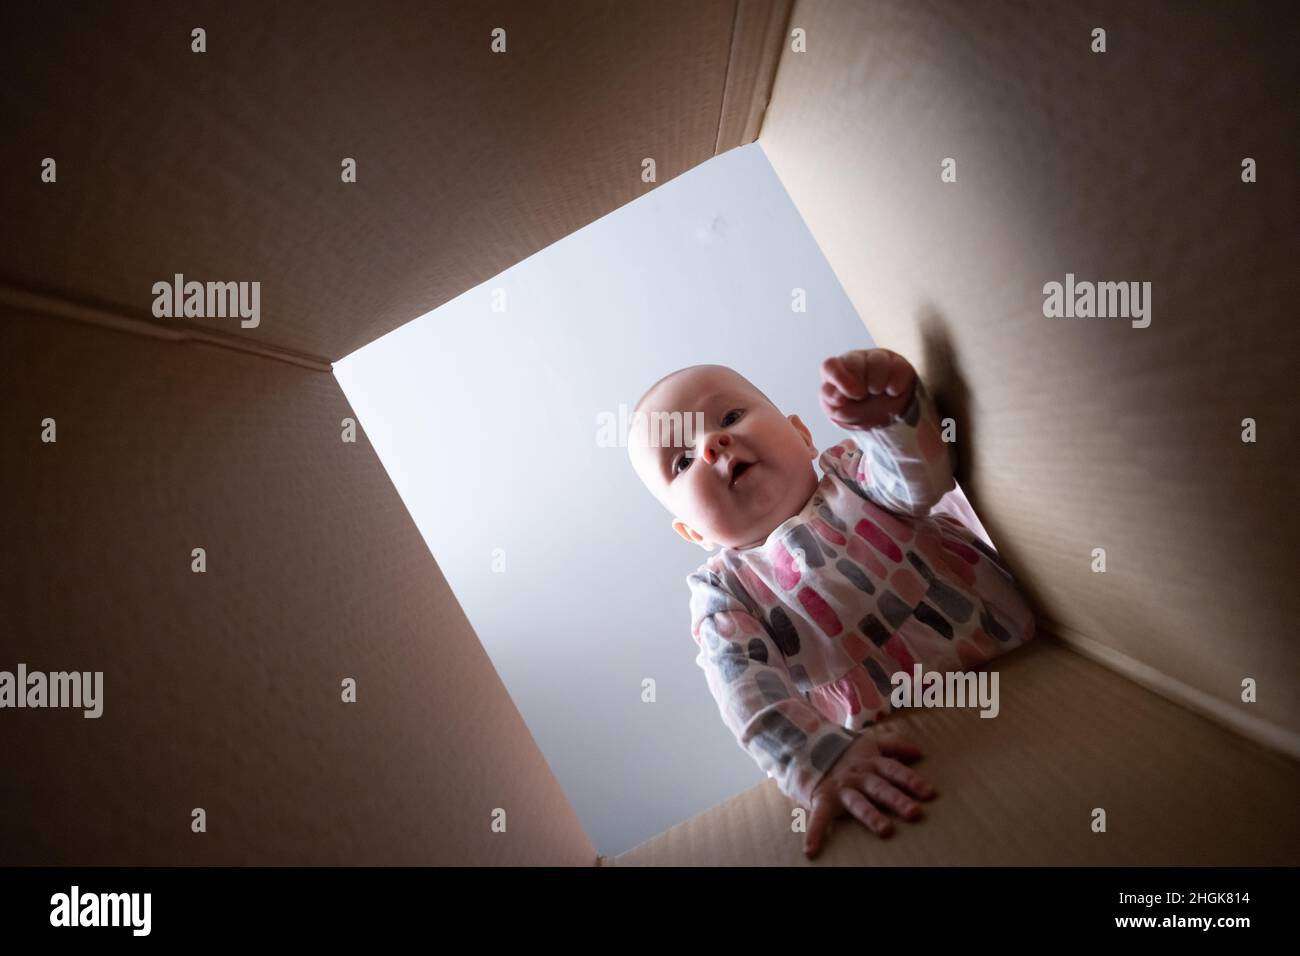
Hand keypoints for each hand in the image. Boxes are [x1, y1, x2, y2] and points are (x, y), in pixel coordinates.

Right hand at [803, 731, 934, 858]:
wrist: (805, 743)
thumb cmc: (843, 750)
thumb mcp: (868, 742)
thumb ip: (893, 744)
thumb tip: (919, 752)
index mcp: (871, 763)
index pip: (894, 770)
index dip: (911, 780)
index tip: (929, 793)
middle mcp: (858, 775)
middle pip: (880, 787)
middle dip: (897, 800)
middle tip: (915, 813)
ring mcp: (840, 788)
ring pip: (858, 802)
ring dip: (871, 815)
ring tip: (885, 830)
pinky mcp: (822, 798)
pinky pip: (818, 817)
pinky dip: (814, 832)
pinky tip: (811, 850)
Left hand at [820, 348, 916, 430]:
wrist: (887, 415)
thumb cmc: (858, 410)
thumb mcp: (844, 414)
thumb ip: (836, 408)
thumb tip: (839, 399)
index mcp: (837, 372)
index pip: (829, 366)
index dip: (838, 379)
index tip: (848, 397)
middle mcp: (856, 360)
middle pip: (854, 361)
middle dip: (859, 383)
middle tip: (862, 396)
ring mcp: (878, 359)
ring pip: (877, 361)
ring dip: (876, 384)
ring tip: (877, 393)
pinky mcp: (898, 364)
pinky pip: (898, 368)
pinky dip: (895, 386)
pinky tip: (892, 393)